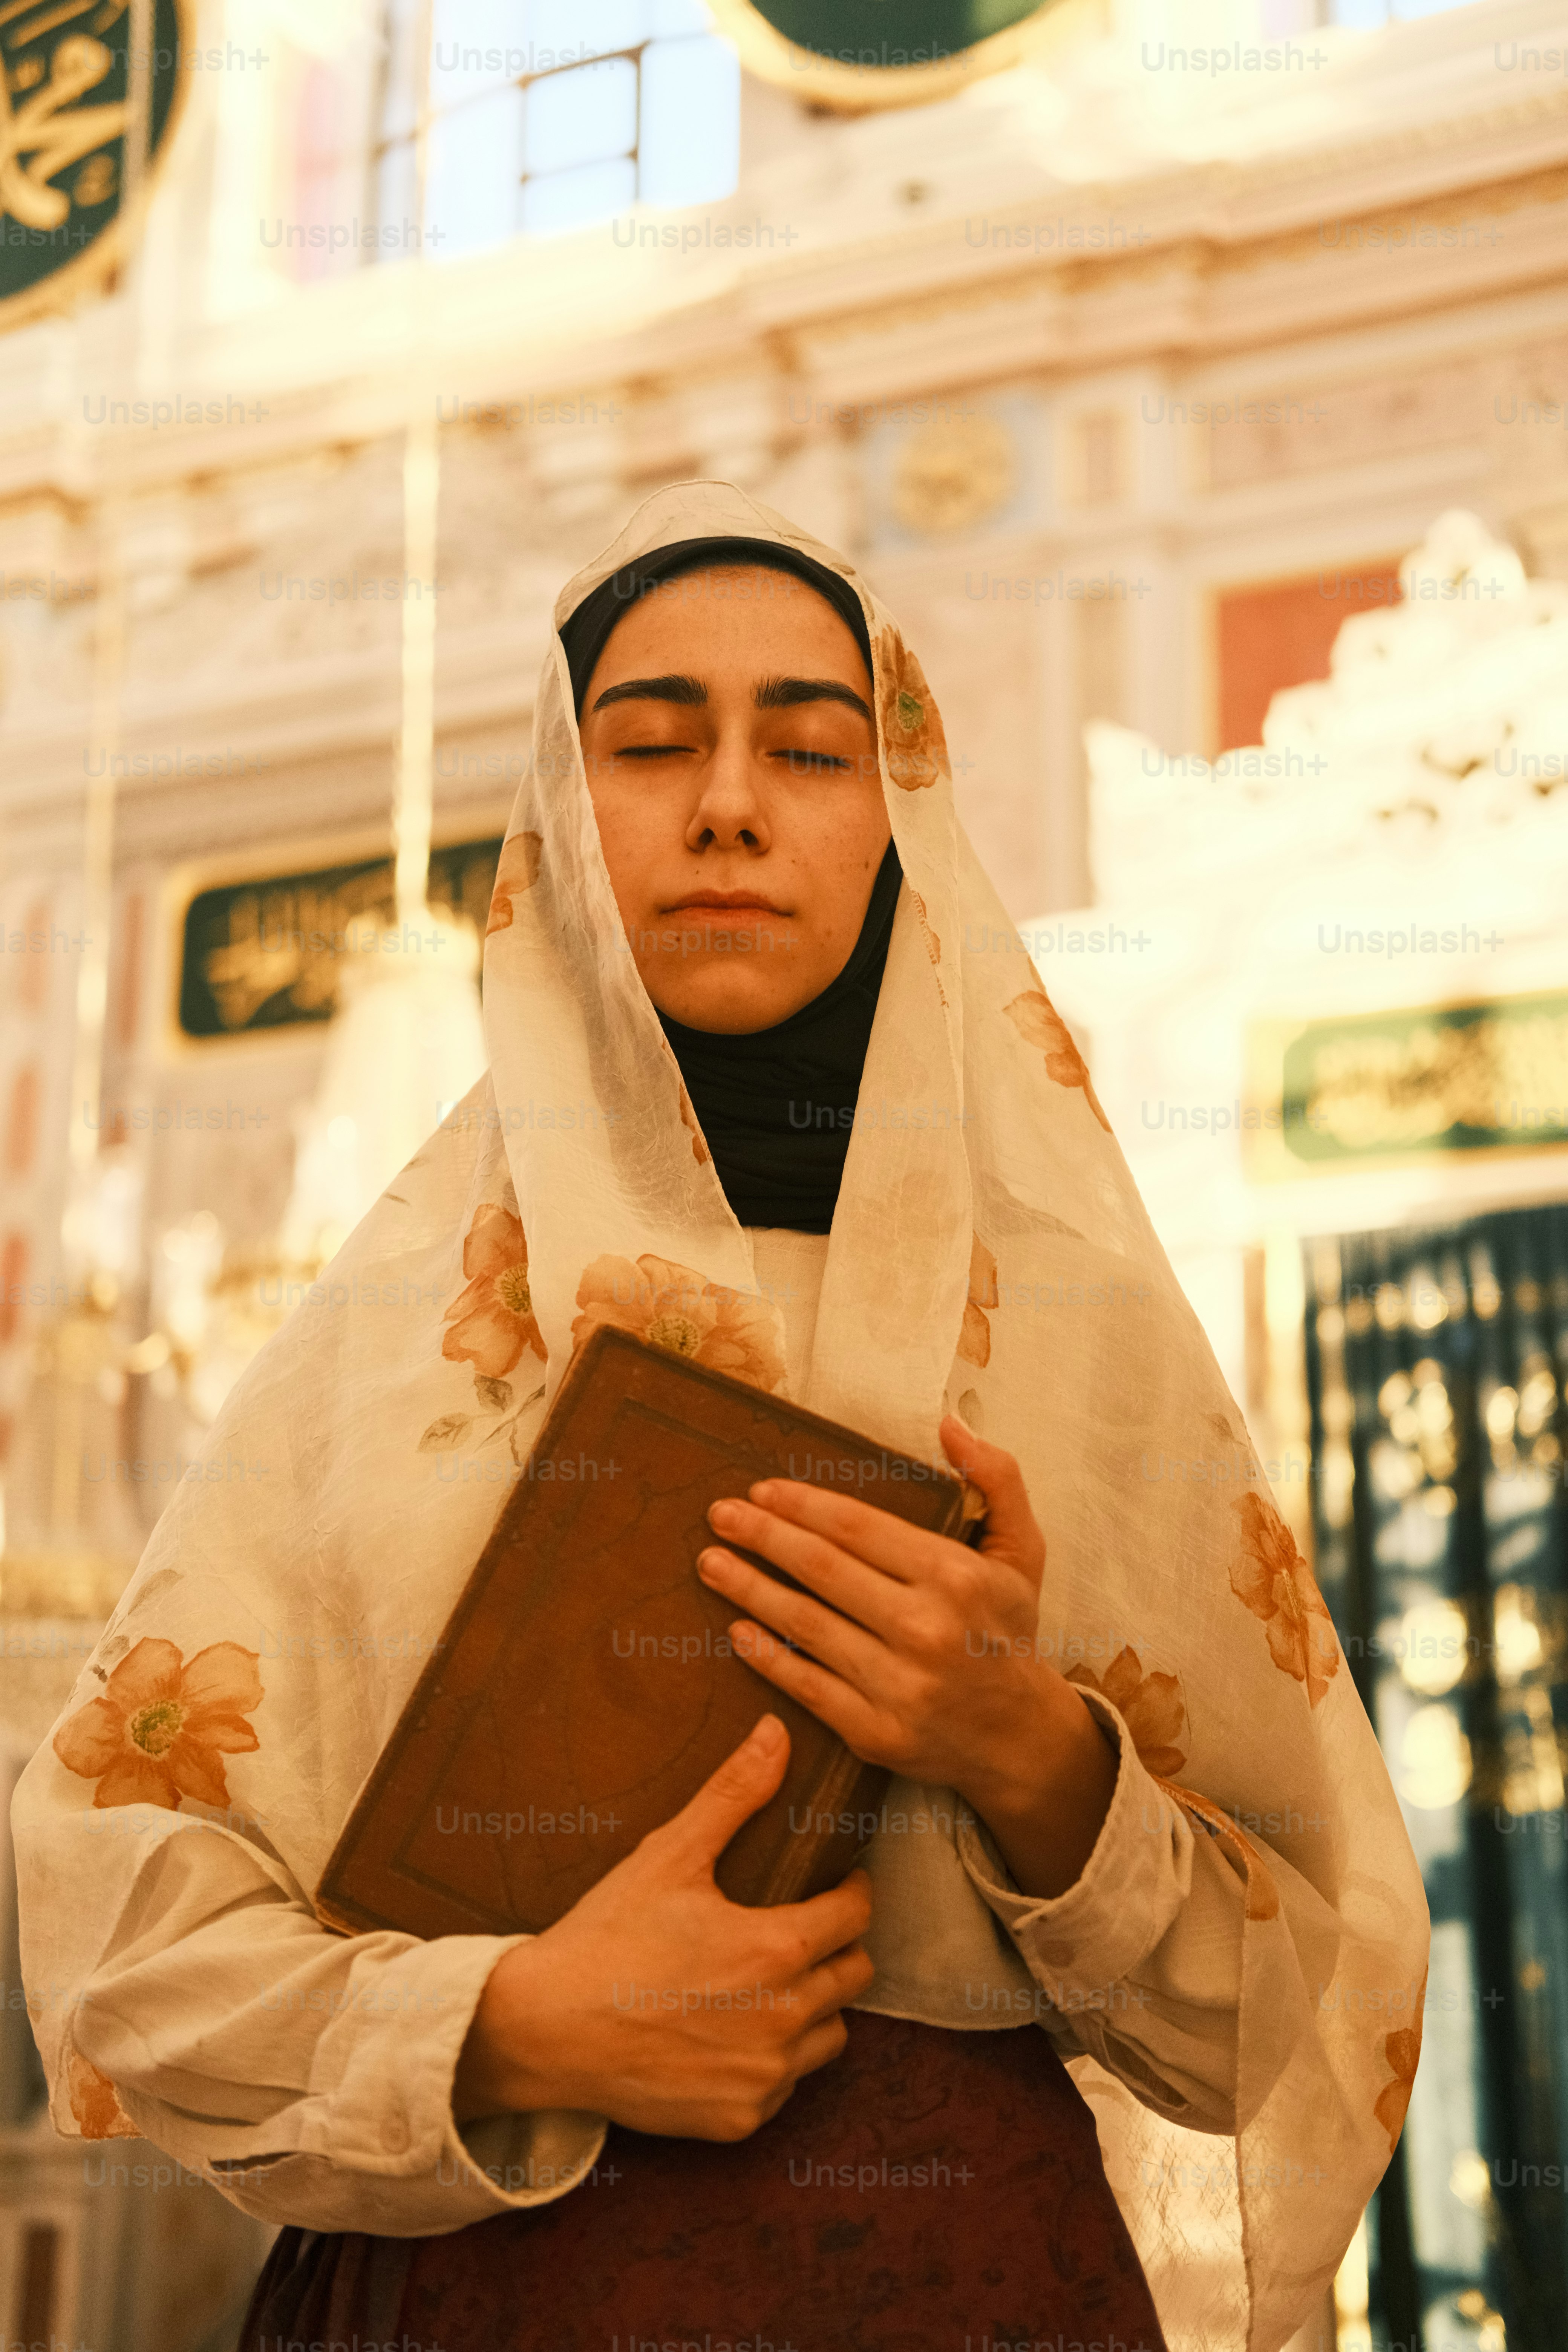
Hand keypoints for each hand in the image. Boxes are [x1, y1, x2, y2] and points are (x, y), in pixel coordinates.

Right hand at [453, 1714, 873, 2138]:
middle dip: (836, 1947)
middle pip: (854, 1976)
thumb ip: (733, 1794)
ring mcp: (764, 2076)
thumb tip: (776, 1733)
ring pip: (831, 2036)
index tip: (837, 1884)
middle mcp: (783, 2019)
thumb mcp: (668, 1856)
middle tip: (801, 1929)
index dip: (851, 1892)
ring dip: (814, 2007)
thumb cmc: (606, 1937)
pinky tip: (735, 2032)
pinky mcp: (739, 2119)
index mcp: (775, 1949)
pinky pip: (787, 2086)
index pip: (855, 1915)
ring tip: (773, 1982)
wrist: (544, 2030)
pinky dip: (774, 2060)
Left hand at [696, 1418, 1117, 1899]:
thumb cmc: (1008, 1631)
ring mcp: (899, 1685)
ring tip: (711, 1564)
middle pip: (821, 1569)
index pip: (857, 1527)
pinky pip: (806, 1686)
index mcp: (954, 1576)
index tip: (761, 1490)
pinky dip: (766, 1655)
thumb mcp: (1021, 1549)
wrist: (1022, 1737)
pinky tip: (736, 1629)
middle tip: (720, 1515)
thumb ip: (996, 1478)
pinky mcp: (876, 1732)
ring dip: (748, 1588)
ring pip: (805, 1624)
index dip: (801, 1504)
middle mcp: (925, 1628)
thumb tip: (948, 1424)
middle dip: (762, 1536)